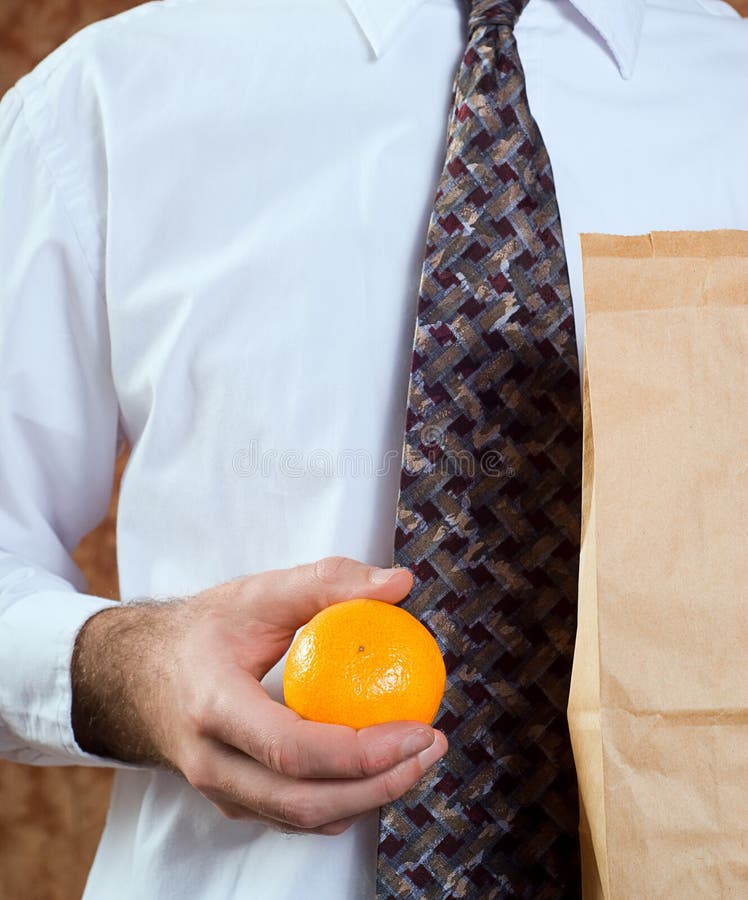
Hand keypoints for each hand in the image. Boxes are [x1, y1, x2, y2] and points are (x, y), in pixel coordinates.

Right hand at [71, 556, 447, 834]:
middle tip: (432, 747)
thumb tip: (401, 583)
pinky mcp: (236, 801)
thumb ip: (328, 582)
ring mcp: (221, 791)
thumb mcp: (260, 592)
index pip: (291, 750)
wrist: (139, 674)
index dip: (363, 753)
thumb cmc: (205, 630)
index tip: (419, 729)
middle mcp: (211, 763)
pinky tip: (382, 769)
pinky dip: (346, 800)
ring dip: (371, 798)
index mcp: (213, 708)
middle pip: (305, 802)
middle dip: (382, 786)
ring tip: (419, 758)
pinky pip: (297, 815)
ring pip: (304, 818)